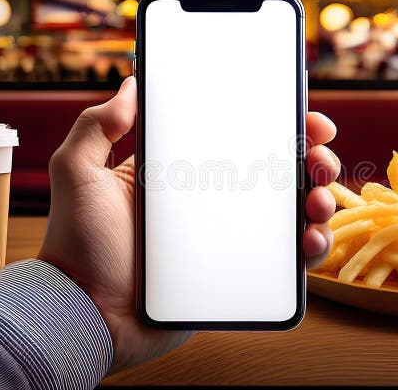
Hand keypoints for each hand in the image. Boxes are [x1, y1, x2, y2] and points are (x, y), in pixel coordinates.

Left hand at [38, 76, 338, 372]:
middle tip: (320, 158)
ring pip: (288, 214)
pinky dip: (309, 247)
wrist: (85, 313)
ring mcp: (225, 238)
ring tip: (319, 200)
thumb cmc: (77, 246)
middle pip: (274, 173)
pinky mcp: (234, 273)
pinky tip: (311, 240)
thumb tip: (130, 84)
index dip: (276, 125)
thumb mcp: (77, 175)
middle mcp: (208, 202)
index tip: (304, 117)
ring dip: (319, 200)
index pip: (238, 138)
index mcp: (181, 172)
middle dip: (310, 159)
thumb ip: (95, 127)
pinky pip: (282, 260)